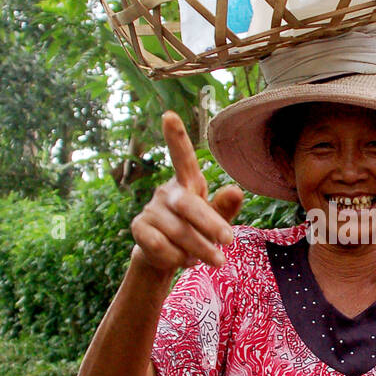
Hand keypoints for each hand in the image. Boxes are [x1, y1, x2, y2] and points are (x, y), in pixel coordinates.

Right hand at [130, 111, 243, 273]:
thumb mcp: (216, 219)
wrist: (165, 254)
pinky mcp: (139, 228)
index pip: (183, 158)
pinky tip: (184, 259)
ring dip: (199, 250)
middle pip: (188, 205)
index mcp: (188, 183)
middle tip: (229, 242)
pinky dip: (178, 258)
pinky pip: (161, 246)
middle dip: (210, 224)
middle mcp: (167, 192)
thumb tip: (236, 190)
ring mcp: (151, 209)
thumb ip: (225, 207)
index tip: (169, 115)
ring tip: (213, 260)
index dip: (176, 138)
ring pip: (178, 232)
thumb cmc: (197, 229)